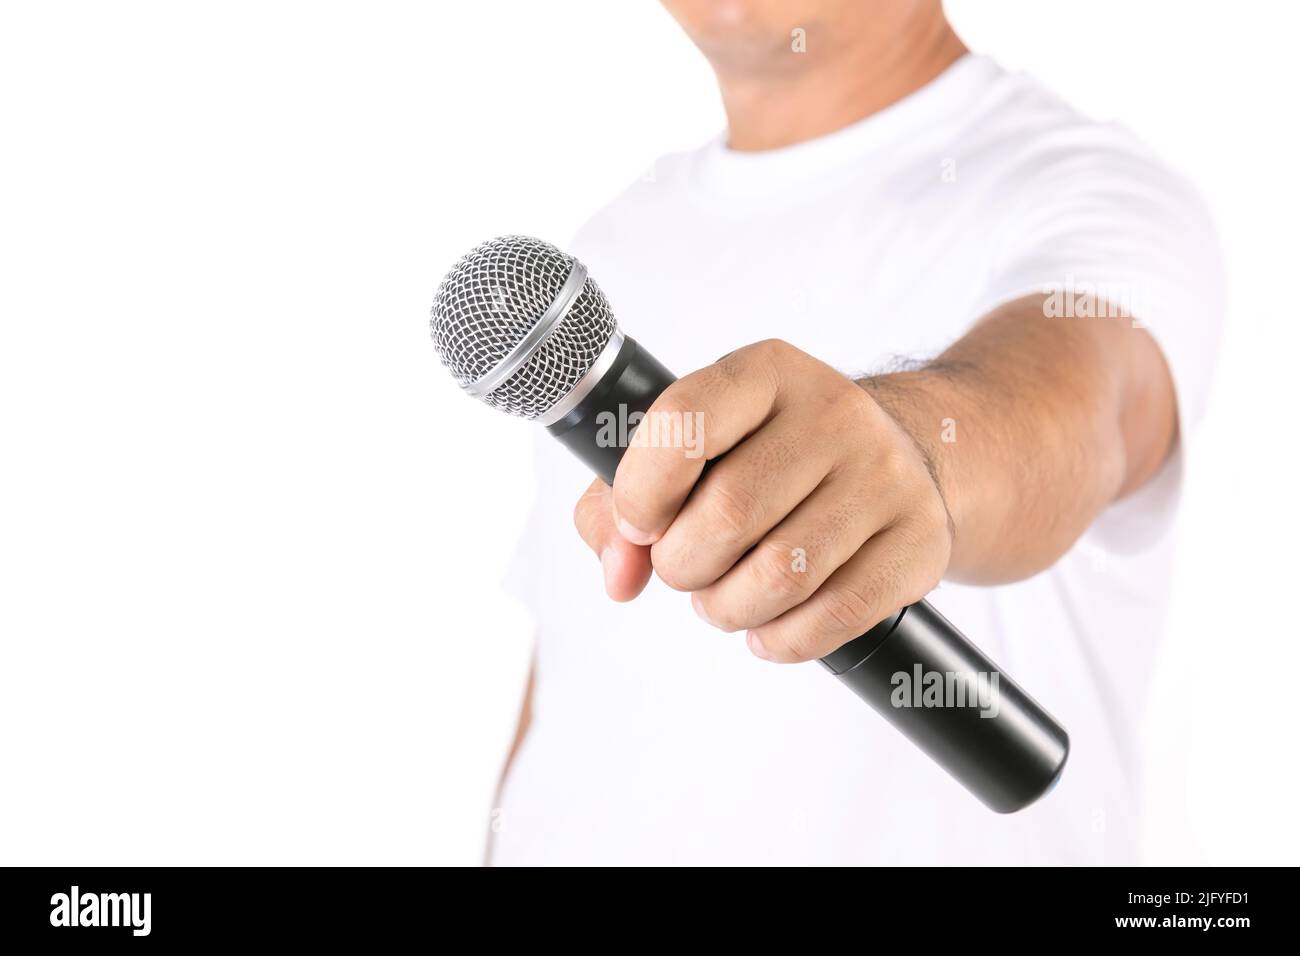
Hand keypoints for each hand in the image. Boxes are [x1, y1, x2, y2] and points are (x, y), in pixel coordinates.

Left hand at [572, 339, 952, 662]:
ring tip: (724, 599)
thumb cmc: (771, 459)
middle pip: (728, 513)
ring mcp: (885, 476)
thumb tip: (620, 574)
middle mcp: (832, 412)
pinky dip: (783, 639)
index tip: (641, 524)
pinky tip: (770, 626)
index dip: (642, 490)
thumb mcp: (693, 451)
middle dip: (683, 564)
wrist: (902, 456)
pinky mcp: (920, 541)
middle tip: (686, 570)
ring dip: (728, 608)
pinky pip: (836, 615)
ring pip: (782, 574)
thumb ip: (620, 506)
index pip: (684, 420)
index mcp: (764, 373)